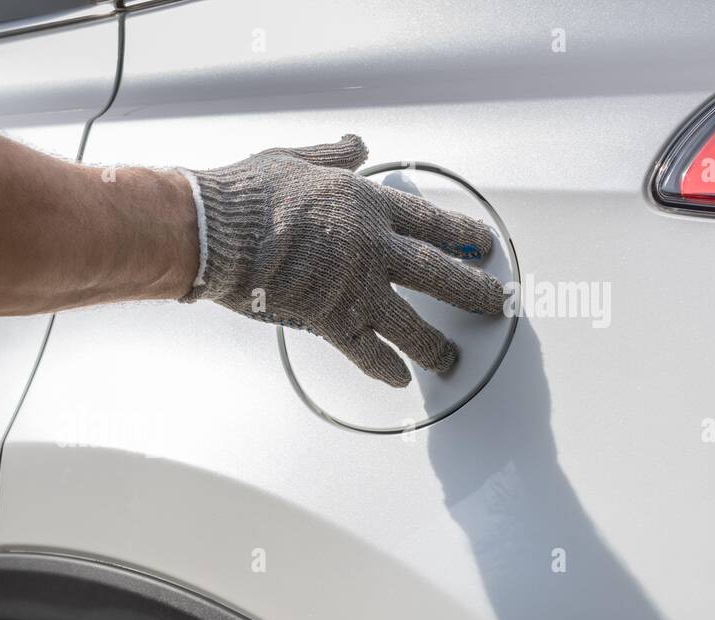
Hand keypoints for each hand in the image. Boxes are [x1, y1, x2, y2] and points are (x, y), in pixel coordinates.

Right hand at [177, 135, 504, 386]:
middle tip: (496, 305)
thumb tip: (357, 145)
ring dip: (435, 345)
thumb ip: (333, 156)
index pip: (432, 222)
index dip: (464, 235)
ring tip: (451, 360)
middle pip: (439, 274)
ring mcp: (354, 286)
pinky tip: (399, 378)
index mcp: (366, 203)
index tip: (484, 246)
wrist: (219, 232)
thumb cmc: (248, 194)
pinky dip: (384, 366)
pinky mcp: (328, 319)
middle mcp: (372, 246)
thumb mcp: (297, 159)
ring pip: (410, 322)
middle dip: (473, 292)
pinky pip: (365, 350)